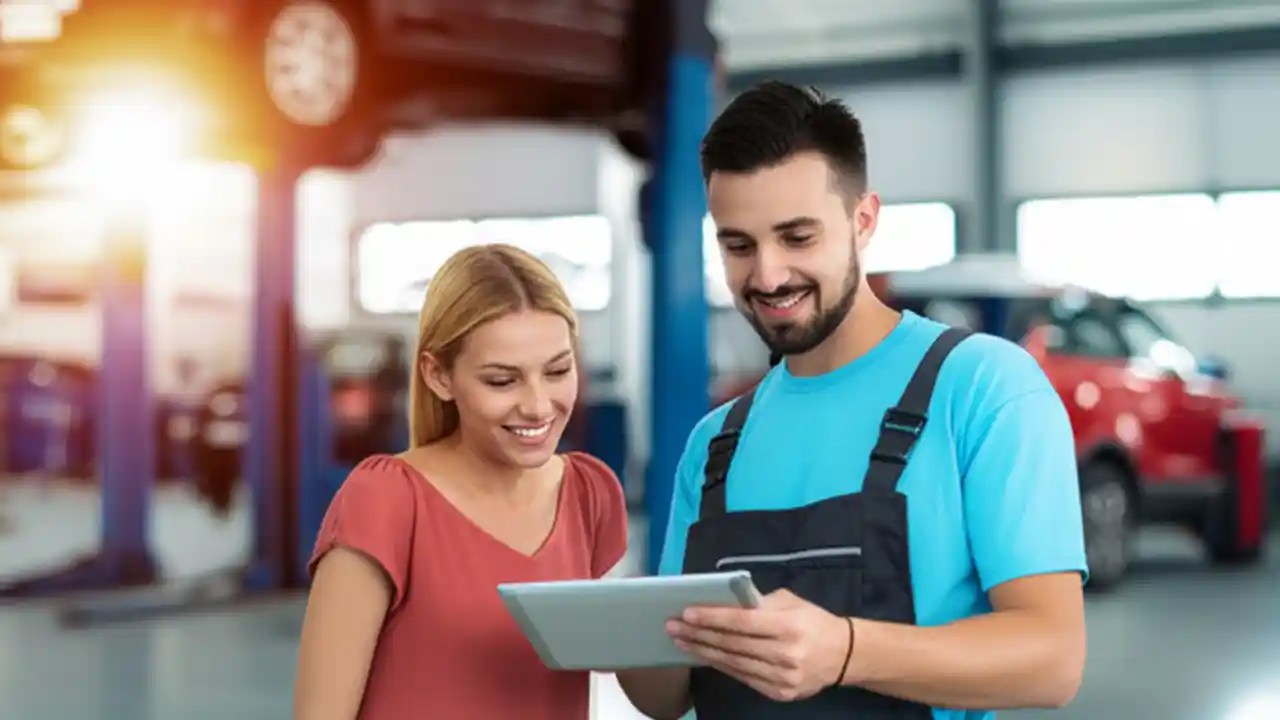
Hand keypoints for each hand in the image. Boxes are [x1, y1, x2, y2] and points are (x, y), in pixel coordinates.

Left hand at [666, 589, 851, 701]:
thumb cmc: (814, 621)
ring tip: (683, 641)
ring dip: (704, 652)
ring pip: (734, 664)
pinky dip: (722, 666)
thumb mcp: (791, 602)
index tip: (687, 613)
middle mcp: (786, 654)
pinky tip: (705, 656)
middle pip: (733, 645)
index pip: (742, 622)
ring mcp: (782, 678)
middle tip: (674, 627)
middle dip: (700, 635)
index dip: (712, 618)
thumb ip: (759, 603)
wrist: (844, 655)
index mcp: (789, 627)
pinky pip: (743, 678)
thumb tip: (725, 602)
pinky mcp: (779, 693)